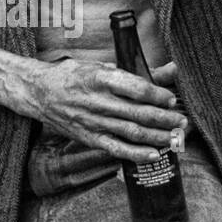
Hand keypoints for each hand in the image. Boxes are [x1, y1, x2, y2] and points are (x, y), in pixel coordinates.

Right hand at [30, 56, 188, 162]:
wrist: (39, 93)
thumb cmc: (72, 75)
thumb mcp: (100, 66)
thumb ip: (135, 71)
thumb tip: (170, 70)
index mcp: (100, 78)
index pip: (137, 89)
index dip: (159, 95)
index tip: (172, 98)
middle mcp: (98, 101)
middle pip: (139, 113)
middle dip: (165, 119)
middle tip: (182, 121)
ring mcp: (94, 122)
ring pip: (132, 132)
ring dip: (158, 137)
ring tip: (176, 138)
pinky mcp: (90, 137)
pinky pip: (117, 148)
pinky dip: (137, 154)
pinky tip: (154, 154)